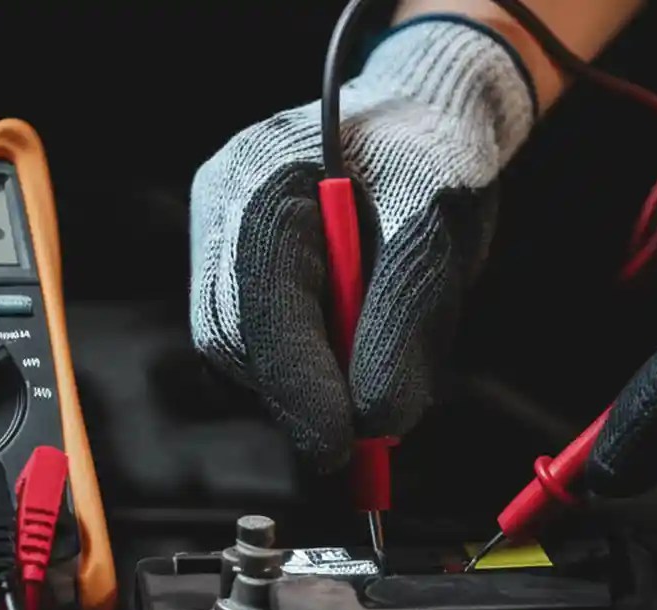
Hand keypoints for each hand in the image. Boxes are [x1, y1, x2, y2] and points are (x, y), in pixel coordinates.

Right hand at [189, 18, 534, 469]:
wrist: (420, 119)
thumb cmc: (434, 156)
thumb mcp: (439, 227)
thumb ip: (406, 319)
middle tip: (369, 437)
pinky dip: (304, 370)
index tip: (341, 444)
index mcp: (265, 172)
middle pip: (231, 333)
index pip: (259, 294)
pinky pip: (252, 346)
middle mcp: (222, 205)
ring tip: (375, 365)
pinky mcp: (234, 271)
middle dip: (300, 393)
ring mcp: (217, 237)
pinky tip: (349, 348)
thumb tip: (378, 420)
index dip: (296, 380)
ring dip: (306, 383)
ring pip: (236, 351)